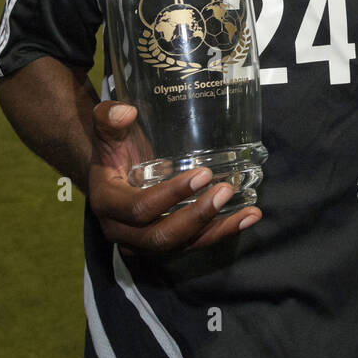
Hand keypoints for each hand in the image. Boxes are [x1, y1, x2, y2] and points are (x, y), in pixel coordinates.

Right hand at [87, 101, 261, 257]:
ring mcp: (143, 243)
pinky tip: (249, 217)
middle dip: (197, 216)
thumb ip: (108, 119)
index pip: (139, 208)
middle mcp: (122, 231)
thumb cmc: (115, 150)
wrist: (113, 173)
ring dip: (217, 229)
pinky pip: (194, 243)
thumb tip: (124, 112)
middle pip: (162, 236)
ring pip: (182, 245)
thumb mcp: (108, 133)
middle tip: (225, 191)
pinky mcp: (165, 244)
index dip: (170, 195)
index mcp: (107, 204)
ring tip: (250, 210)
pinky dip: (223, 231)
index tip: (203, 174)